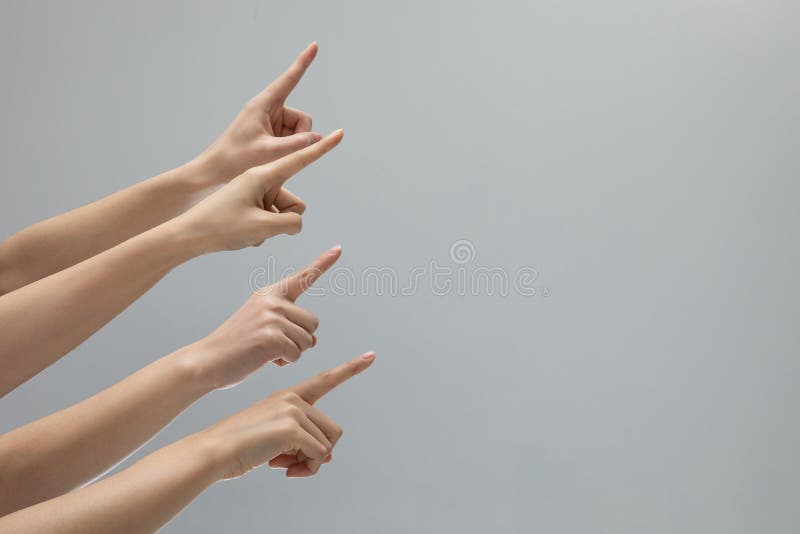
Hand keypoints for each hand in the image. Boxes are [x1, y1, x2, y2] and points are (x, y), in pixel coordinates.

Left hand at [175, 129, 342, 252]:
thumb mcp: (261, 227)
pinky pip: (271, 215)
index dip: (322, 146)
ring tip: (248, 231)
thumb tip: (298, 221)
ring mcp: (254, 190)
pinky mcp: (250, 201)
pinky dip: (263, 228)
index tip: (341, 133)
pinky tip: (243, 234)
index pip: (300, 158)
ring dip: (274, 224)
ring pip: (283, 207)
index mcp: (263, 174)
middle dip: (287, 213)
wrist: (188, 234)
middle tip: (263, 225)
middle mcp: (260, 177)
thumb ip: (291, 222)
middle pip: (293, 197)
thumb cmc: (221, 227)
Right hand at [190, 246, 341, 389]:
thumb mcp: (264, 327)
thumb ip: (290, 326)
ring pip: (308, 341)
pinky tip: (265, 360)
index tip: (339, 248)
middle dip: (300, 340)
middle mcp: (272, 301)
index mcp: (270, 294)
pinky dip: (285, 362)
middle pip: (313, 323)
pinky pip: (296, 354)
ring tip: (266, 352)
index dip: (323, 263)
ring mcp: (271, 317)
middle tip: (273, 345)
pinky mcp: (270, 337)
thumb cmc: (237, 347)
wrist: (206, 361)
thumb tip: (314, 341)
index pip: (302, 278)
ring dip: (292, 353)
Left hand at [199, 43, 322, 183]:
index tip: (314, 46)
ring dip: (293, 146)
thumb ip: (297, 145)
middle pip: (302, 120)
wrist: (215, 172)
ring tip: (272, 157)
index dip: (303, 63)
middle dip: (300, 137)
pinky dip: (288, 150)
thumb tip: (318, 139)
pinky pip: (292, 140)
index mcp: (263, 104)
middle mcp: (268, 110)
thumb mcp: (268, 153)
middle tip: (281, 153)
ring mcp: (271, 123)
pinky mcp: (271, 135)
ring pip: (299, 132)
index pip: (289, 79)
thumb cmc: (235, 160)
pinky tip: (273, 158)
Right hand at [201, 353, 374, 479]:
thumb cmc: (240, 446)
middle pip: (333, 430)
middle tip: (289, 463)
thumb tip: (329, 456)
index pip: (325, 380)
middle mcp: (294, 398)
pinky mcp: (292, 427)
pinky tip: (282, 468)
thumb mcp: (276, 440)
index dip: (350, 368)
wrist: (214, 450)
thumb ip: (302, 441)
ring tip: (283, 465)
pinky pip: (319, 455)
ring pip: (327, 445)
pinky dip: (307, 468)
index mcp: (289, 396)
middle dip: (317, 453)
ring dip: (310, 462)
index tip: (371, 356)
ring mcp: (294, 410)